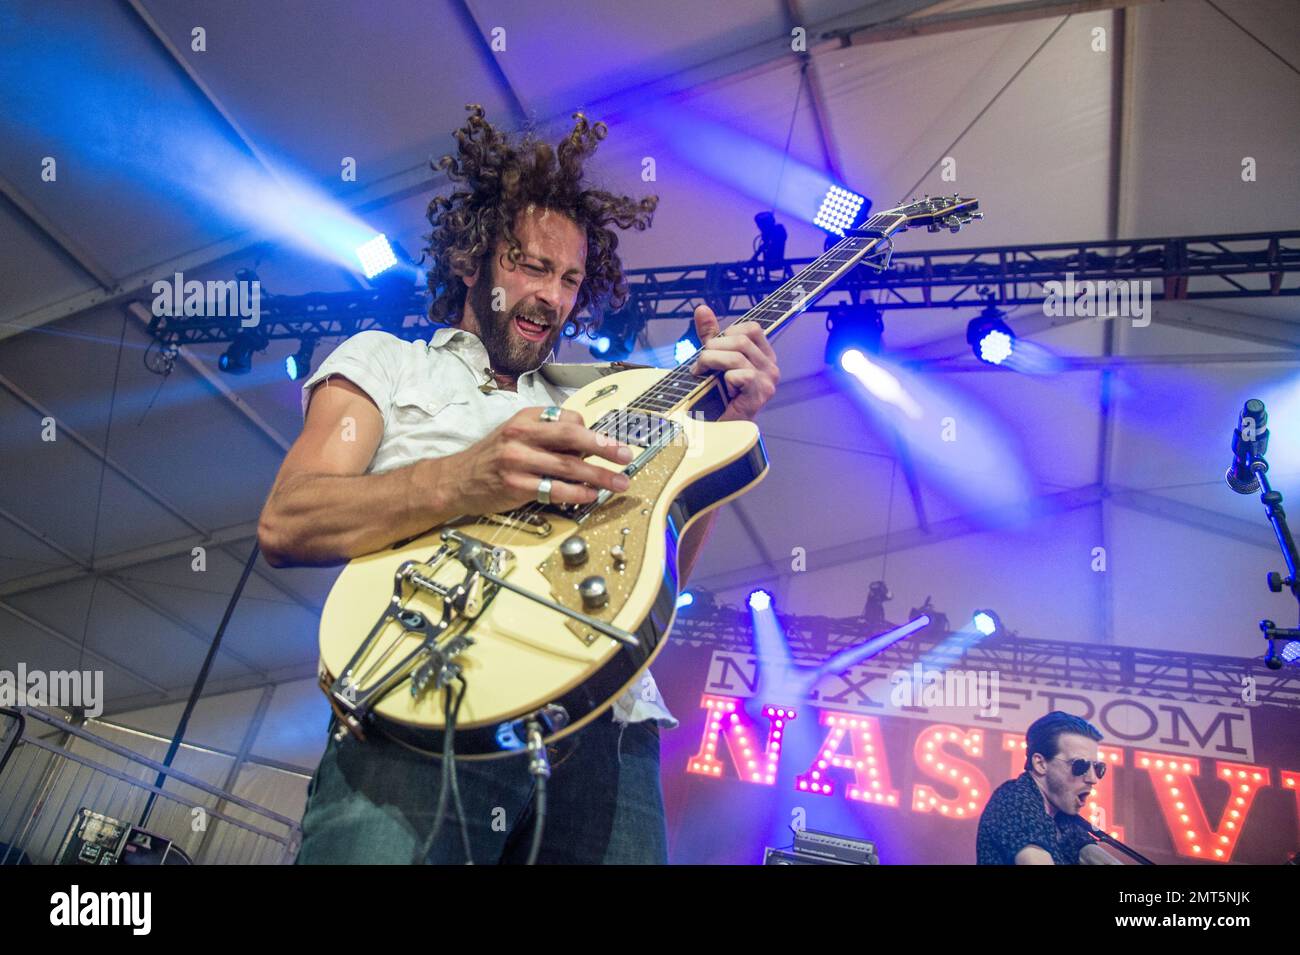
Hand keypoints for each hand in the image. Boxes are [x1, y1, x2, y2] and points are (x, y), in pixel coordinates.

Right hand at [443, 407, 635, 514]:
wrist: (456, 480)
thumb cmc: (492, 457)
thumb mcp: (516, 435)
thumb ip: (548, 436)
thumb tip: (588, 445)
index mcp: (525, 419)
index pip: (568, 418)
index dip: (590, 431)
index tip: (606, 444)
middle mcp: (521, 436)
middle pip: (572, 436)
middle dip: (604, 446)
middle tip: (626, 456)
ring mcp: (517, 461)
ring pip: (569, 466)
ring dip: (599, 475)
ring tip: (619, 482)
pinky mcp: (516, 486)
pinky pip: (555, 490)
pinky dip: (578, 493)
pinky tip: (592, 495)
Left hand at [688, 305, 779, 421]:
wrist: (719, 428)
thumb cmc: (718, 395)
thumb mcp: (714, 359)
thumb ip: (710, 334)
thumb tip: (701, 309)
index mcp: (763, 355)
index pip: (752, 328)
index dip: (727, 333)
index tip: (712, 348)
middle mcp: (770, 366)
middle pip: (741, 340)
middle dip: (713, 348)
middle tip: (700, 364)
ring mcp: (768, 381)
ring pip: (737, 356)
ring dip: (711, 361)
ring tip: (701, 373)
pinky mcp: (760, 394)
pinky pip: (741, 375)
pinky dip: (724, 378)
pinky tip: (720, 389)